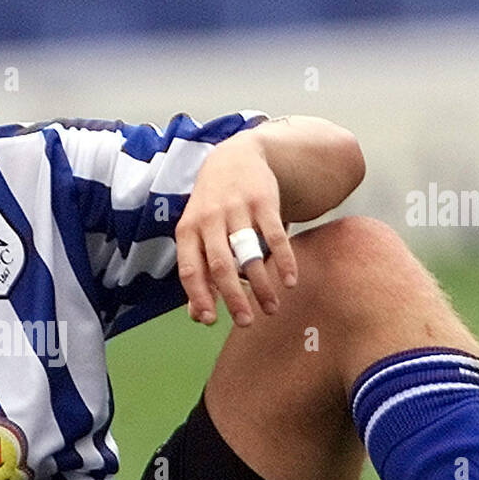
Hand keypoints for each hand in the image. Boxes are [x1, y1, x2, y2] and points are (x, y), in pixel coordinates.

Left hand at [175, 133, 297, 326]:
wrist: (235, 157)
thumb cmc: (212, 206)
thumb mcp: (195, 233)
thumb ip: (197, 272)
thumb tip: (196, 314)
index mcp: (188, 230)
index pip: (189, 269)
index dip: (198, 296)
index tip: (210, 320)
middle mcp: (210, 219)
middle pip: (220, 265)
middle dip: (233, 297)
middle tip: (245, 322)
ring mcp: (237, 209)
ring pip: (249, 254)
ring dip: (262, 285)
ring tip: (271, 309)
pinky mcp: (264, 202)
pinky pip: (276, 236)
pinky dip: (284, 261)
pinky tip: (290, 282)